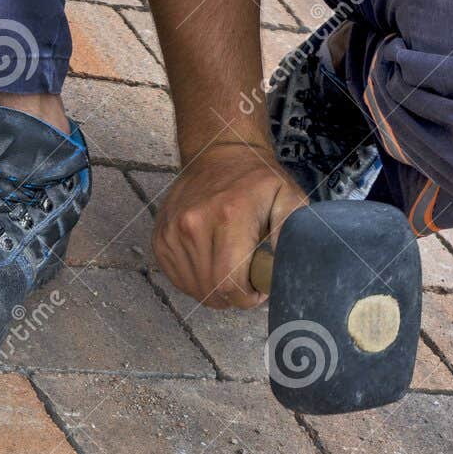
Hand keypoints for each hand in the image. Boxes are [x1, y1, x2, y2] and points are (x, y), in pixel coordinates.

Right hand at [154, 142, 306, 308]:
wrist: (220, 154)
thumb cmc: (258, 181)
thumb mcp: (288, 198)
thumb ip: (291, 233)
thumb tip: (287, 266)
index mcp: (228, 218)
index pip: (229, 284)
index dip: (246, 298)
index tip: (257, 289)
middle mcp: (194, 225)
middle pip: (211, 291)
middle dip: (233, 295)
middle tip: (246, 279)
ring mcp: (173, 232)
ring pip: (194, 288)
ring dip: (214, 289)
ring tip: (229, 268)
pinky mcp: (161, 237)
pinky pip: (177, 278)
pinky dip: (196, 280)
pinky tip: (211, 263)